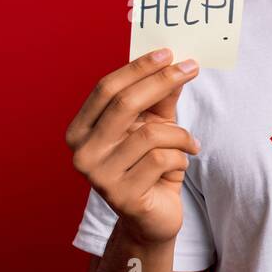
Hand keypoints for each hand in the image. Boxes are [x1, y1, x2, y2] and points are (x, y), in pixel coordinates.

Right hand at [65, 48, 202, 244]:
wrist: (153, 218)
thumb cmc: (151, 166)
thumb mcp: (156, 126)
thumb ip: (161, 98)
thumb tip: (175, 63)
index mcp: (81, 130)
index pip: (106, 89)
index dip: (138, 68)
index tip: (168, 53)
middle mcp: (82, 152)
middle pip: (124, 104)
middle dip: (161, 81)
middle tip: (190, 68)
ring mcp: (99, 176)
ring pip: (149, 134)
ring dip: (179, 134)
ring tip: (189, 142)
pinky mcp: (122, 196)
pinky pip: (162, 159)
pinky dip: (181, 157)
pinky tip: (181, 164)